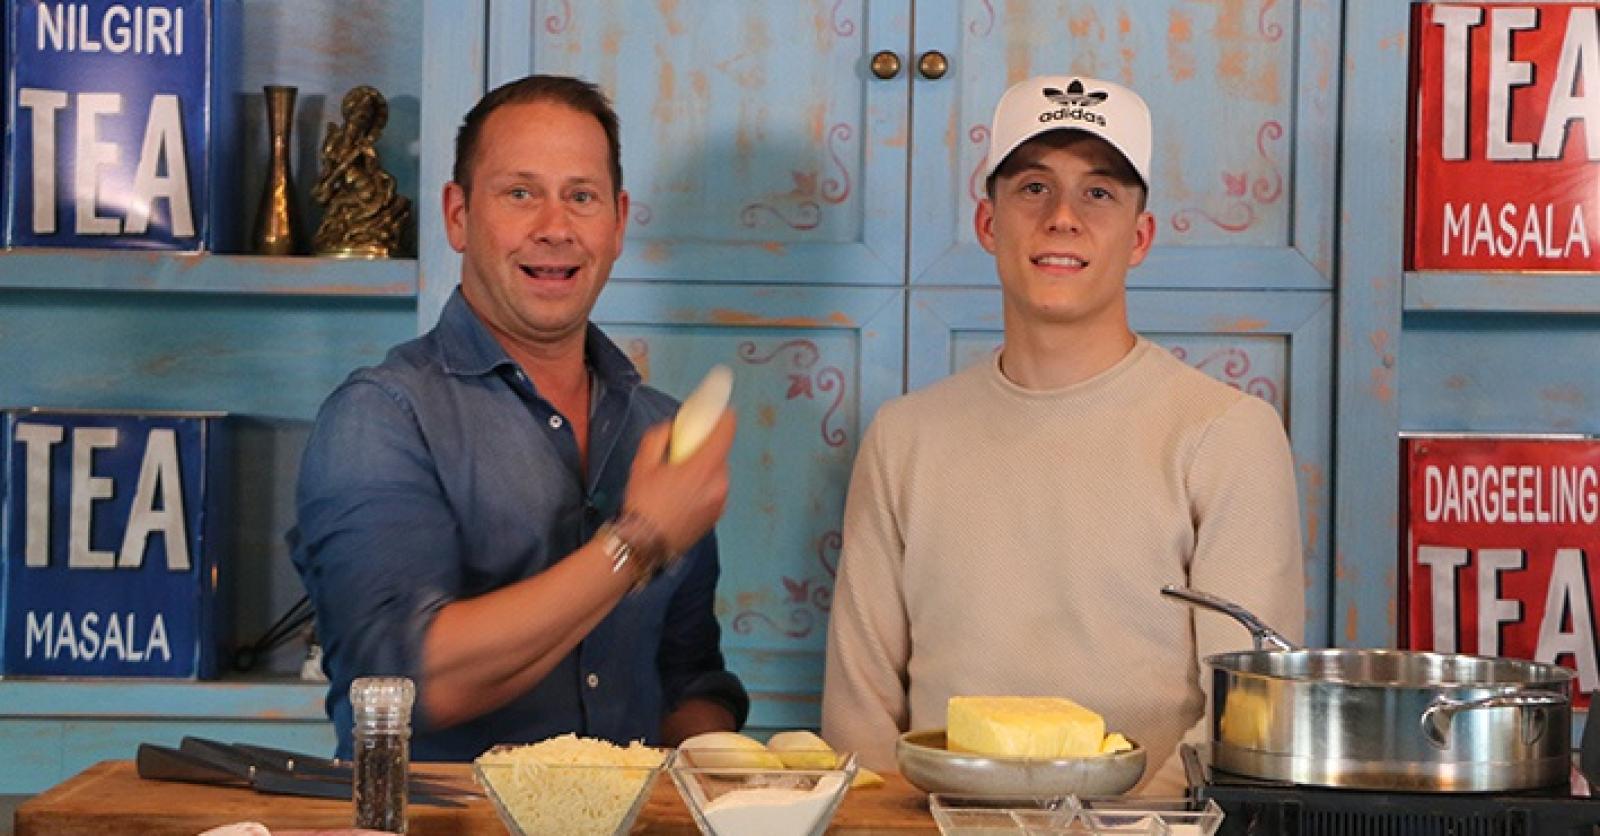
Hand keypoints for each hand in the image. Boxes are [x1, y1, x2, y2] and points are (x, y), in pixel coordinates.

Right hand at [623, 410, 735, 556]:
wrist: (645, 545)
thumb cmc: (643, 503)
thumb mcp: (642, 464)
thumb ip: (659, 437)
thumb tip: (671, 428)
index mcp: (704, 467)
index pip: (726, 431)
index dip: (724, 417)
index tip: (719, 411)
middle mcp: (719, 483)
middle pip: (720, 453)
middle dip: (706, 448)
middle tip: (684, 452)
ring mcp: (721, 502)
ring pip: (717, 474)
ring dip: (705, 469)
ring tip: (680, 478)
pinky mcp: (717, 516)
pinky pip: (715, 491)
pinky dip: (704, 487)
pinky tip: (683, 496)